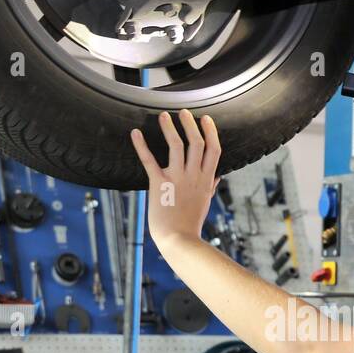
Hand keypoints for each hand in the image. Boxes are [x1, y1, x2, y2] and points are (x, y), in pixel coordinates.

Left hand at [130, 109, 221, 246]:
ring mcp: (177, 179)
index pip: (214, 149)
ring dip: (170, 128)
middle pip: (196, 143)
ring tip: (164, 116)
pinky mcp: (159, 184)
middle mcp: (193, 176)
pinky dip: (141, 145)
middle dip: (190, 124)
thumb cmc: (190, 223)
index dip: (210, 131)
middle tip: (183, 112)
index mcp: (206, 180)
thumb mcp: (205, 202)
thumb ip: (211, 186)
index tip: (205, 119)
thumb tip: (218, 176)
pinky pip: (149, 161)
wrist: (179, 240)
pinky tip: (135, 133)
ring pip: (176, 146)